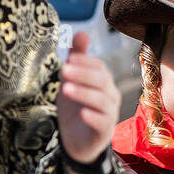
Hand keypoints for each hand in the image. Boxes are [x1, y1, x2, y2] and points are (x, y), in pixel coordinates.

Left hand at [56, 31, 119, 173]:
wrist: (76, 142)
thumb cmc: (75, 107)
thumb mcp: (72, 81)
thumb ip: (77, 58)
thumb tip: (81, 32)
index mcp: (103, 82)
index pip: (99, 68)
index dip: (85, 63)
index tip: (68, 59)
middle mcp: (110, 96)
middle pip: (102, 81)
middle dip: (83, 75)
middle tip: (64, 70)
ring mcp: (109, 114)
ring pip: (102, 101)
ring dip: (84, 93)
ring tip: (65, 89)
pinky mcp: (104, 133)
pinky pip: (103, 123)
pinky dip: (93, 117)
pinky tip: (82, 113)